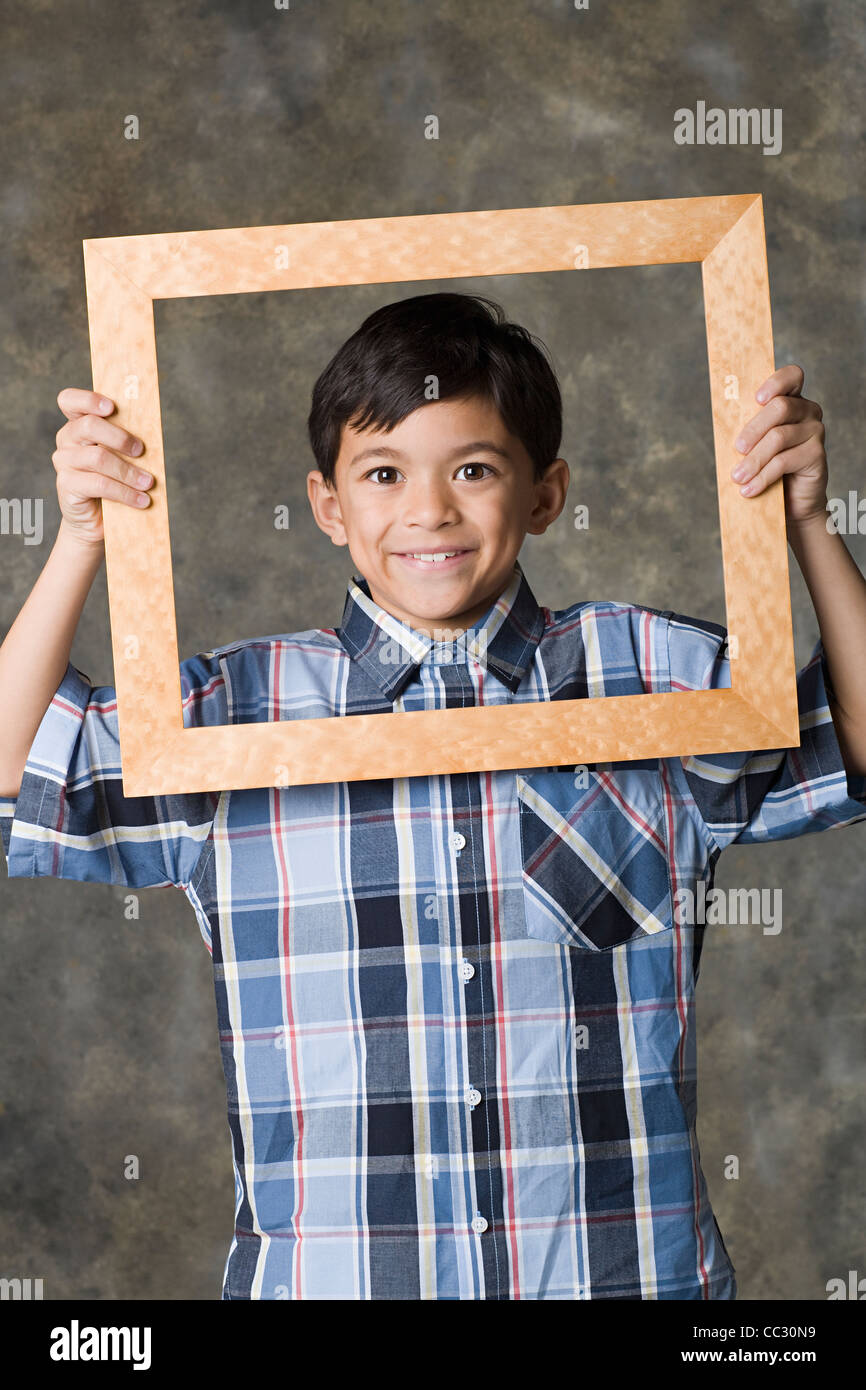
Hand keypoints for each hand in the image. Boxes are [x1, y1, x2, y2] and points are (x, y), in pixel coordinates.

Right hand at [52, 389, 151, 546]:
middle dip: (120, 437)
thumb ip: (128, 443)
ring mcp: (64, 462)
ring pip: (98, 457)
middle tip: (141, 451)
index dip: (88, 400)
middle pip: (89, 426)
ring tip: (148, 483)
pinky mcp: (66, 486)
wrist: (99, 519)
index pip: (69, 401)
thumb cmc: (116, 481)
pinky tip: (142, 500)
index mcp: (78, 424)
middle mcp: (66, 439)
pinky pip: (99, 484)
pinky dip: (125, 492)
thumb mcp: (123, 457)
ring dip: (129, 471)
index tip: (112, 407)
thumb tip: (152, 437)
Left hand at [730, 364, 827, 526]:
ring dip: (754, 459)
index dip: (775, 383)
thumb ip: (747, 431)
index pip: (792, 376)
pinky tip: (749, 489)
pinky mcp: (817, 454)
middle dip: (753, 429)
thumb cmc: (767, 467)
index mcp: (792, 400)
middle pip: (780, 407)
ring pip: (779, 437)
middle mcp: (808, 411)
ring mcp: (815, 431)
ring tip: (738, 477)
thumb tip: (722, 426)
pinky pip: (784, 461)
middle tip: (737, 448)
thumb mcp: (754, 444)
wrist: (791, 500)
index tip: (756, 399)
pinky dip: (763, 476)